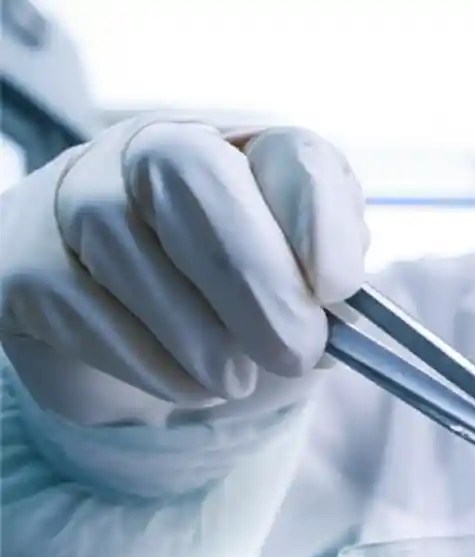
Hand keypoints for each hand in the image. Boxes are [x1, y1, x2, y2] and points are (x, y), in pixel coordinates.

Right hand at [0, 116, 369, 425]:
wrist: (146, 341)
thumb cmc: (239, 307)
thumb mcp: (301, 294)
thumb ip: (326, 293)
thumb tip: (333, 315)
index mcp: (250, 153)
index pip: (289, 155)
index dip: (317, 219)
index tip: (338, 289)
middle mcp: (158, 150)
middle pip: (191, 175)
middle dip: (253, 276)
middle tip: (294, 352)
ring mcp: (79, 197)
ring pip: (126, 244)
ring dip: (198, 335)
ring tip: (235, 378)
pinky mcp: (25, 263)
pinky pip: (79, 305)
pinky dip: (145, 361)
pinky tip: (183, 382)